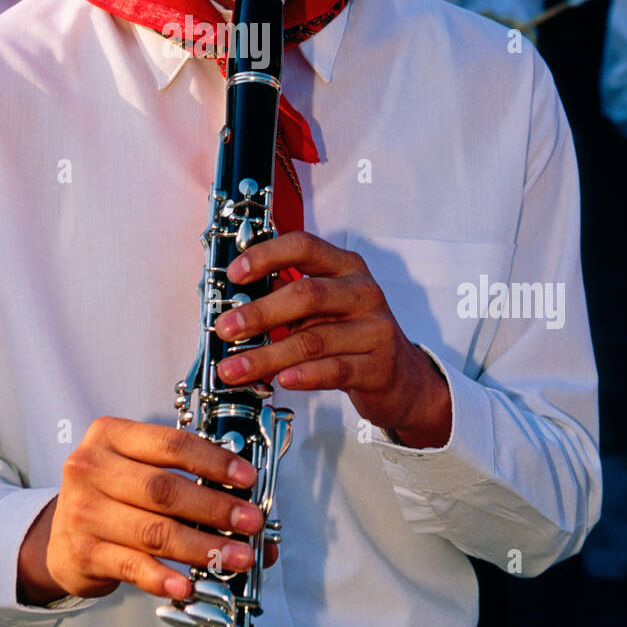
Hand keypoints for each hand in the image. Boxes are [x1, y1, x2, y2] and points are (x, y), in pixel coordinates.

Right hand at [18, 417, 271, 604]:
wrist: (61, 534)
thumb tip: (247, 502)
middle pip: (164, 489)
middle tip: (251, 522)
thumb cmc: (112, 494)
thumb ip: (186, 477)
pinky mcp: (83, 552)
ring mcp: (83, 512)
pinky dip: (164, 577)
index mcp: (110, 435)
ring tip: (238, 557)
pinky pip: (133, 567)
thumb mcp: (138, 468)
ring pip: (154, 531)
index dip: (213, 461)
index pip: (170, 443)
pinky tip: (188, 584)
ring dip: (203, 546)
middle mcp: (91, 468)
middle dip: (215, 507)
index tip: (247, 477)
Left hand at [214, 231, 451, 448]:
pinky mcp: (379, 366)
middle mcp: (362, 291)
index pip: (303, 246)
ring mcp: (375, 328)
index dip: (265, 256)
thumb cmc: (350, 334)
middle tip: (225, 329)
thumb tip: (233, 303)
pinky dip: (304, 375)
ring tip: (234, 369)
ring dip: (267, 356)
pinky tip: (280, 380)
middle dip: (259, 313)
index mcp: (344, 266)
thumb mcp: (321, 307)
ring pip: (314, 339)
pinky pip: (335, 369)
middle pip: (306, 294)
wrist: (401, 377)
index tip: (234, 275)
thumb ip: (285, 297)